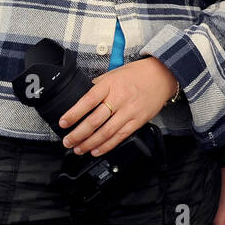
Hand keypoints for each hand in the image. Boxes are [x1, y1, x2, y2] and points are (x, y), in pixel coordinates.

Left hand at [57, 57, 177, 156]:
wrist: (162, 76)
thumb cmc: (137, 74)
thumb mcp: (114, 73)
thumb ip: (98, 86)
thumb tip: (82, 98)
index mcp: (110, 85)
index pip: (87, 101)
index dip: (73, 114)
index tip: (63, 123)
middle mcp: (119, 98)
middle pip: (94, 120)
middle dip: (78, 134)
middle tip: (68, 141)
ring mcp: (129, 111)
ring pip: (106, 132)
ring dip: (89, 143)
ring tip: (78, 149)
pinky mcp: (138, 121)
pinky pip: (120, 136)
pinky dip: (106, 146)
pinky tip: (96, 150)